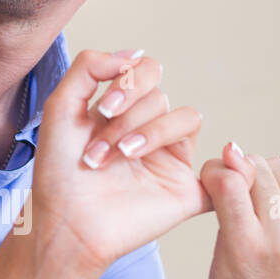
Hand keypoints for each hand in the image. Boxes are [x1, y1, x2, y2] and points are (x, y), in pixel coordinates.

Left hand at [30, 48, 207, 276]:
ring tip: (120, 157)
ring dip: (151, 132)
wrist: (66, 224)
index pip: (143, 72)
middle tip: (103, 144)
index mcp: (119, 113)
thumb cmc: (57, 173)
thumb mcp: (60, 107)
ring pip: (186, 118)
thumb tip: (136, 54)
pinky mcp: (185, 191)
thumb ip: (89, 66)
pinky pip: (221, 170)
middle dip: (132, 112)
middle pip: (161, 94)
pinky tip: (183, 169)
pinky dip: (220, 164)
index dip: (128, 82)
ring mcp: (167, 161)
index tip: (101, 110)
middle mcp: (145, 133)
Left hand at [199, 141, 279, 278]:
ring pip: (250, 172)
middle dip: (263, 182)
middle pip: (277, 163)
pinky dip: (214, 178)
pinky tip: (212, 189)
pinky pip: (226, 185)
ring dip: (238, 184)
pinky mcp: (247, 247)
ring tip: (244, 219)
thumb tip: (235, 149)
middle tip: (263, 221)